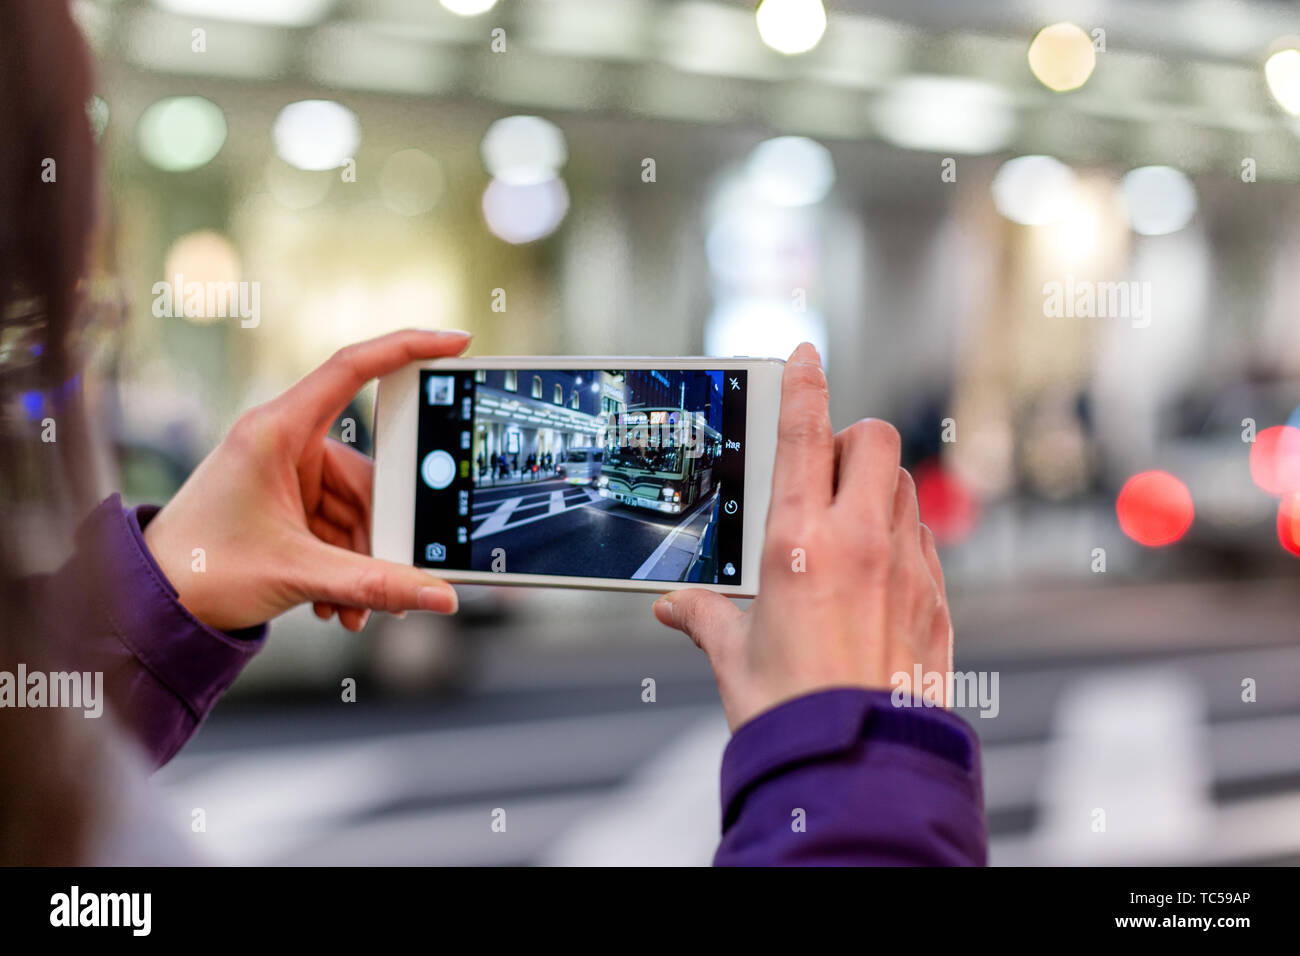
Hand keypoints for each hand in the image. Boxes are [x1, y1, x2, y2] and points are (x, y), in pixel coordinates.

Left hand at [142, 328, 469, 632]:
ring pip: (357, 509)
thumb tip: (437, 594)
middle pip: (369, 472)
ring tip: (352, 606)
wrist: (152, 605)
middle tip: (392, 578)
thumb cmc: (200, 571)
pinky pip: (339, 526)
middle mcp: (285, 444)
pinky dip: (345, 564)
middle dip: (382, 535)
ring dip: (362, 562)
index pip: (351, 368)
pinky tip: (336, 602)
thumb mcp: (298, 575)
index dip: (407, 348)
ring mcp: (288, 474)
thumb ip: (376, 585)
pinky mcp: (289, 503)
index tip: (454, 342)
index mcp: (278, 432)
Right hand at [653, 343, 952, 730]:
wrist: (858, 769)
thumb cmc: (791, 713)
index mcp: (798, 543)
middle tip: (821, 470)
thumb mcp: (734, 659)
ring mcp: (908, 568)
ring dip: (877, 486)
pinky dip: (899, 538)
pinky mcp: (937, 600)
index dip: (805, 382)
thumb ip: (704, 618)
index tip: (806, 353)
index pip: (803, 433)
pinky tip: (874, 577)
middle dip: (849, 438)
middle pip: (873, 440)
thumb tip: (675, 608)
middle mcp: (860, 542)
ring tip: (845, 525)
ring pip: (905, 486)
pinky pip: (924, 541)